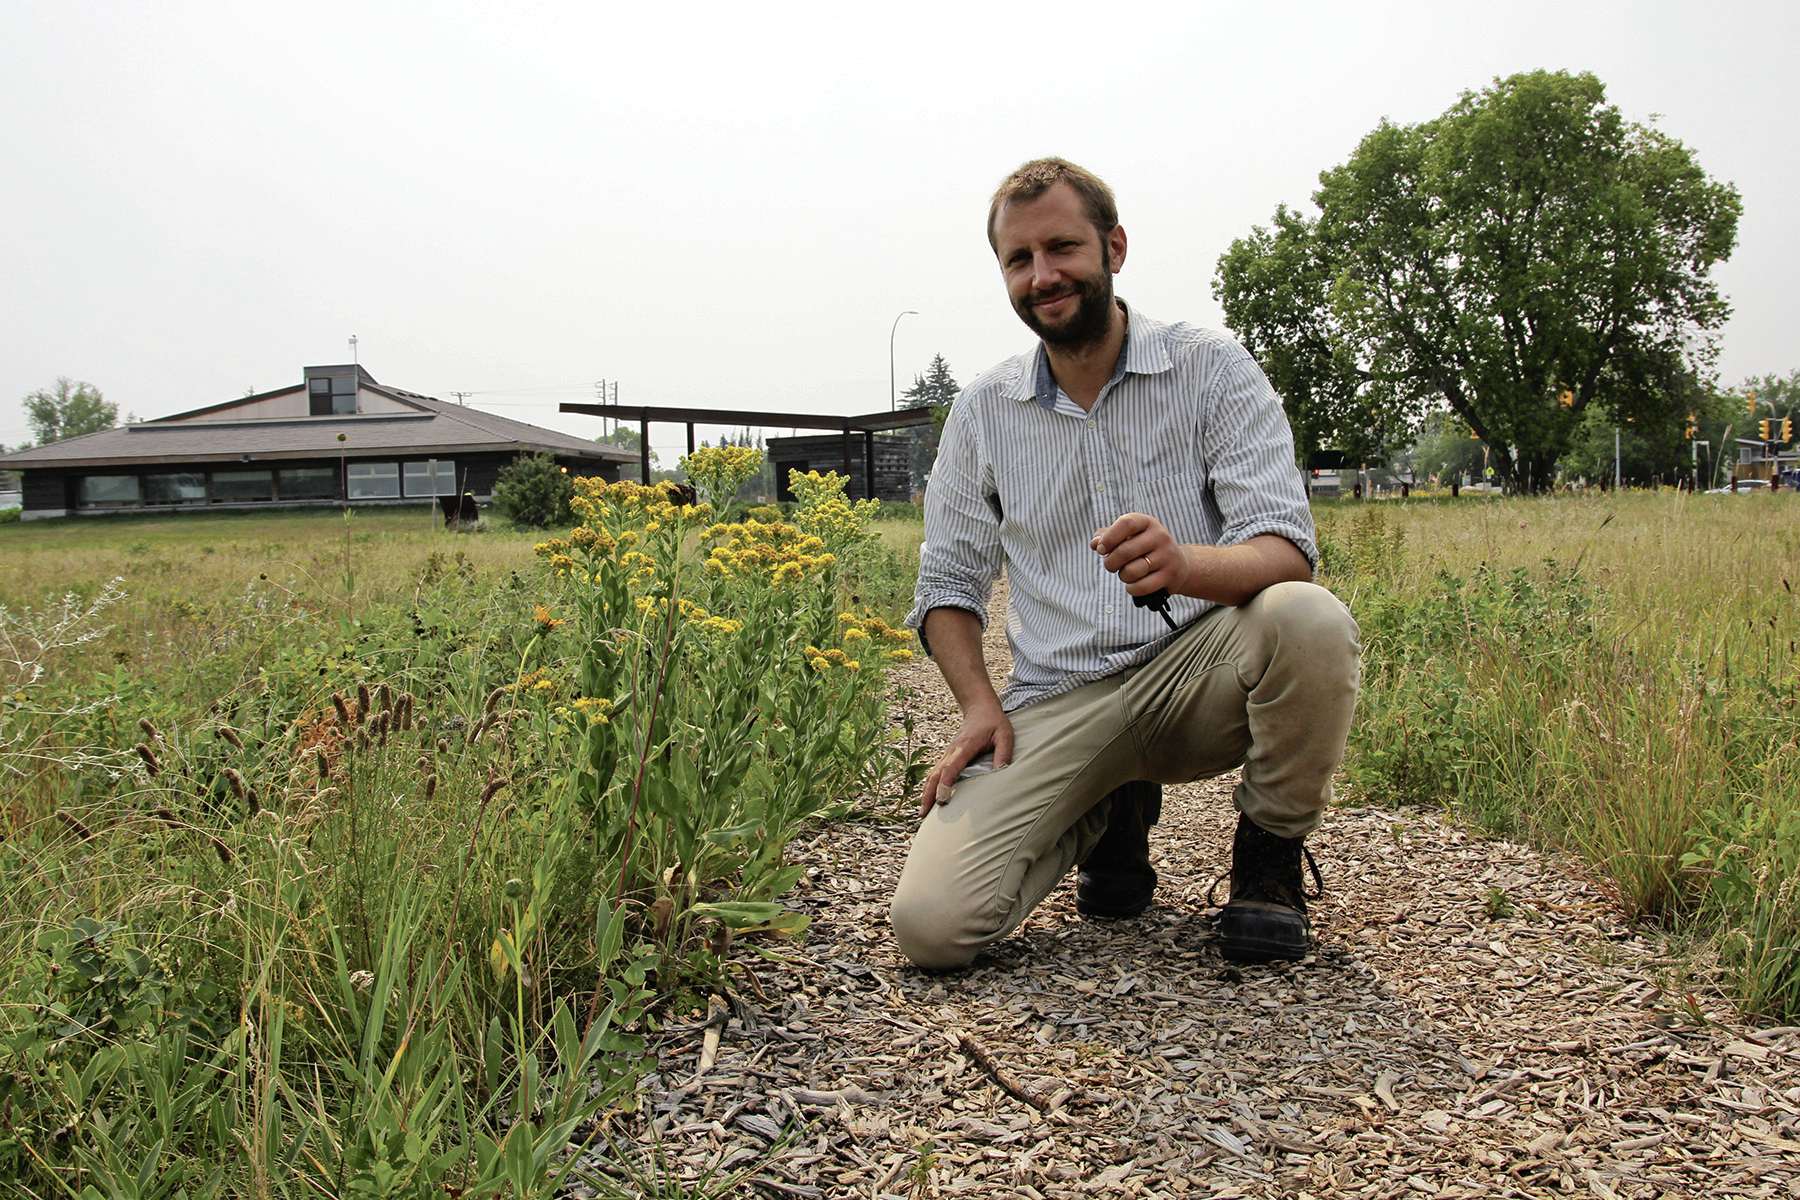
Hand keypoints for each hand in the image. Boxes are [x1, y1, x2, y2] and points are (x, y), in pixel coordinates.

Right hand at [919, 703, 1013, 817]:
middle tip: (924, 814)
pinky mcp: (948, 756)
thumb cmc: (993, 722)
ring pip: (933, 775)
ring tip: (922, 813)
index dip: (946, 783)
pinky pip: (936, 773)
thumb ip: (1003, 753)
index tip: (941, 799)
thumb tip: (1001, 772)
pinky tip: (928, 800)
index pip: (952, 767)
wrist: (980, 707)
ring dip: (926, 793)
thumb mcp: (1005, 734)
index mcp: (965, 746)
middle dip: (928, 794)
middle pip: (936, 774)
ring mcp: (948, 753)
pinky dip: (930, 787)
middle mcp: (952, 751)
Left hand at [1091, 513, 1191, 598]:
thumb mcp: (1128, 536)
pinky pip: (1141, 586)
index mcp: (1147, 522)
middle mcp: (1160, 536)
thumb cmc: (1144, 548)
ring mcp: (1167, 556)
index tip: (1101, 549)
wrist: (1178, 564)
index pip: (1126, 524)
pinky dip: (1132, 588)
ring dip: (1122, 576)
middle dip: (1110, 563)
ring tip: (1126, 574)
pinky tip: (1133, 585)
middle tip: (1111, 565)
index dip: (1109, 538)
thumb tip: (1095, 544)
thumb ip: (1107, 536)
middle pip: (1124, 551)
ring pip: (1131, 571)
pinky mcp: (1170, 575)